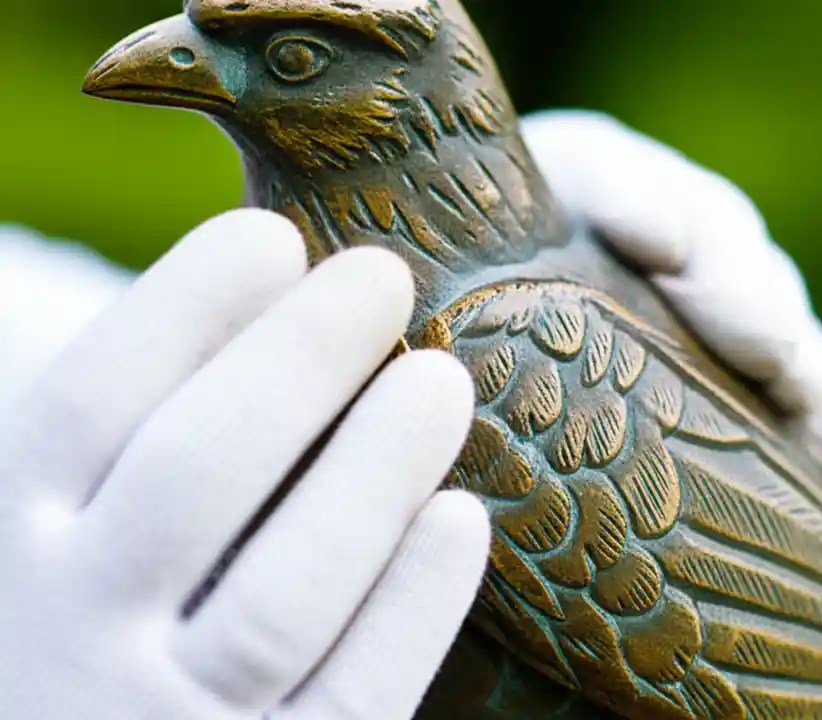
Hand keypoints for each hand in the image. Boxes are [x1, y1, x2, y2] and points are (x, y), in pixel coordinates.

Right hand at [0, 211, 487, 718]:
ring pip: (284, 594)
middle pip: (195, 476)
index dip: (180, 309)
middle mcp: (74, 635)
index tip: (271, 236)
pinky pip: (354, 696)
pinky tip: (460, 518)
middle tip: (381, 276)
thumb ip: (127, 448)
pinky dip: (411, 606)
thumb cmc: (106, 628)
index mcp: (14, 546)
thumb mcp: (68, 536)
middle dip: (296, 361)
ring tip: (442, 381)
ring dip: (372, 472)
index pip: (87, 408)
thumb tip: (251, 290)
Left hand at [1, 111, 821, 488]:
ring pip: (761, 319)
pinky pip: (776, 399)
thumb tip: (154, 72)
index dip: (653, 202)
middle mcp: (609, 252)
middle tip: (764, 341)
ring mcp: (665, 324)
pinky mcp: (698, 390)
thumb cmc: (345, 324)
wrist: (366, 418)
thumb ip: (287, 181)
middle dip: (751, 289)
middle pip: (710, 242)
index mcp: (529, 200)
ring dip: (811, 367)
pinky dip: (820, 422)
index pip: (612, 174)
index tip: (670, 249)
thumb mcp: (311, 248)